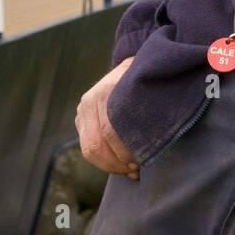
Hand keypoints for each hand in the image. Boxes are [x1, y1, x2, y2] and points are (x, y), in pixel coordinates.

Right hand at [75, 56, 139, 178]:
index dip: (126, 152)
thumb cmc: (146, 82)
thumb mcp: (149, 89)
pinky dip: (102, 160)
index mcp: (108, 89)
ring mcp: (83, 108)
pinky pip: (86, 146)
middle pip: (96, 144)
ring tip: (128, 170)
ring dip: (109, 164)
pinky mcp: (80, 117)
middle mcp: (91, 98)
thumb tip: (154, 144)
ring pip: (89, 148)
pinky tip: (118, 164)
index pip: (111, 131)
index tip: (141, 161)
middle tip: (135, 170)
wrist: (133, 64)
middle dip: (117, 162)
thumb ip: (149, 111)